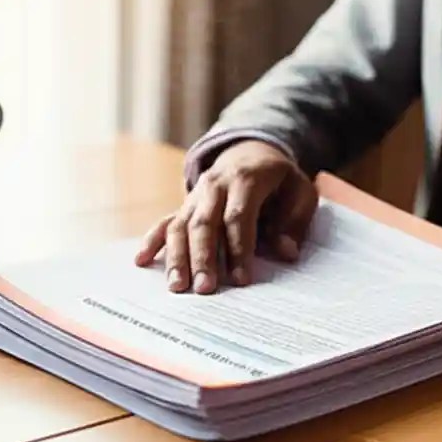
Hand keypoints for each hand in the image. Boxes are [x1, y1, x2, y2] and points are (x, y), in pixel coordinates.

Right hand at [134, 140, 316, 293]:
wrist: (250, 152)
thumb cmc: (279, 179)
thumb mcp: (300, 191)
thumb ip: (294, 222)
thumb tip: (286, 252)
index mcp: (246, 179)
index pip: (238, 217)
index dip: (239, 249)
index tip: (242, 280)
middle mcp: (215, 185)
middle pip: (205, 223)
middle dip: (204, 258)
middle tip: (206, 289)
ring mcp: (195, 196)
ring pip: (181, 226)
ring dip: (178, 257)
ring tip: (178, 287)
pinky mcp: (185, 206)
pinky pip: (165, 222)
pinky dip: (151, 241)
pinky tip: (141, 261)